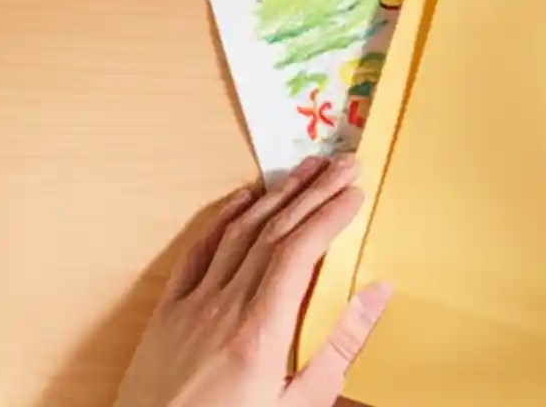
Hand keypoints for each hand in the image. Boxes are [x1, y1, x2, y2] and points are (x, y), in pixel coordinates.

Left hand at [115, 155, 391, 406]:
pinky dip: (222, 220)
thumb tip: (378, 293)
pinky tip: (243, 199)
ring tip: (305, 168)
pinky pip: (196, 254)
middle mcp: (224, 308)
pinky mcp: (167, 315)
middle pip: (274, 232)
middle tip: (342, 163)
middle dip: (313, 192)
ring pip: (238, 234)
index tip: (354, 192)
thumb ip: (341, 346)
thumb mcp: (299, 405)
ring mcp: (191, 307)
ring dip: (276, 195)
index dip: (330, 214)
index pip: (300, 252)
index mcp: (260, 332)